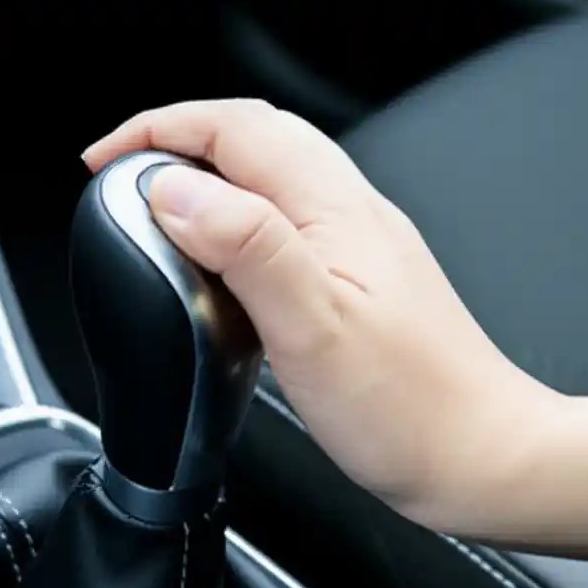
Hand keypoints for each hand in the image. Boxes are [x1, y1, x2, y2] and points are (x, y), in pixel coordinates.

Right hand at [82, 99, 562, 529]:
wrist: (483, 459)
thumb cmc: (412, 410)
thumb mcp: (313, 327)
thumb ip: (246, 247)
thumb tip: (175, 192)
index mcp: (337, 209)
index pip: (236, 128)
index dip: (160, 129)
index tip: (105, 162)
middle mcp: (353, 214)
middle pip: (255, 138)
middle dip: (179, 139)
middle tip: (122, 174)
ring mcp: (361, 247)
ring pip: (272, 179)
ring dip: (209, 176)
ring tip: (158, 210)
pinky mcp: (362, 284)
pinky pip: (288, 224)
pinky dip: (237, 223)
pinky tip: (222, 266)